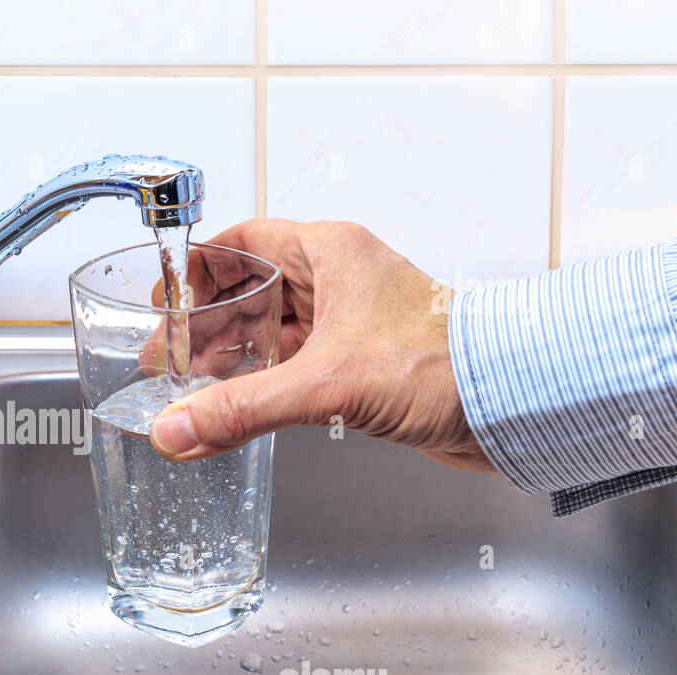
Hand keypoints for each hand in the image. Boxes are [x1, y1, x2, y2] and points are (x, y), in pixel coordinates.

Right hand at [148, 219, 495, 474]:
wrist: (513, 404)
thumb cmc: (449, 364)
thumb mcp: (328, 384)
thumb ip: (244, 409)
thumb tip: (178, 428)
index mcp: (330, 253)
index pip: (241, 242)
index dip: (196, 270)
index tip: (163, 302)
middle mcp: (337, 281)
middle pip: (248, 289)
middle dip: (204, 325)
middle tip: (166, 359)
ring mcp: (347, 323)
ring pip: (269, 330)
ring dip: (230, 358)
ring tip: (188, 387)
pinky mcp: (358, 364)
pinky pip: (292, 365)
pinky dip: (259, 383)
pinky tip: (235, 406)